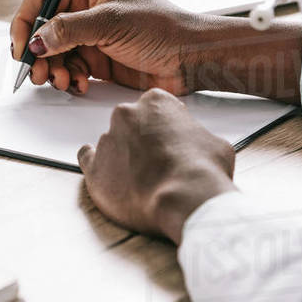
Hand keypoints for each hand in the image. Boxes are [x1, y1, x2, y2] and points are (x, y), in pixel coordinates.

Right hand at [9, 0, 206, 93]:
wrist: (192, 58)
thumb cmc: (163, 27)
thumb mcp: (110, 22)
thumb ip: (69, 29)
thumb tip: (37, 39)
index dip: (27, 19)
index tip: (20, 43)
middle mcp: (87, 6)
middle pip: (45, 28)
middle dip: (38, 51)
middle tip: (37, 71)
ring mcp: (92, 34)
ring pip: (55, 52)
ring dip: (53, 69)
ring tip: (61, 80)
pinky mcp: (98, 58)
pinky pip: (71, 68)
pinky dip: (70, 78)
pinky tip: (79, 84)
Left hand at [78, 88, 235, 242]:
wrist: (183, 199)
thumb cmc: (201, 171)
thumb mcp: (214, 143)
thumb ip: (196, 137)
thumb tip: (197, 147)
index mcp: (155, 102)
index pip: (156, 108)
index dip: (165, 127)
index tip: (170, 140)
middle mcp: (126, 115)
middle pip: (131, 124)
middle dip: (142, 141)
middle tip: (158, 162)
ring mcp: (107, 140)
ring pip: (113, 144)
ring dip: (124, 158)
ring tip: (143, 180)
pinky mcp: (94, 167)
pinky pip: (88, 160)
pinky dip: (99, 166)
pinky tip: (109, 173)